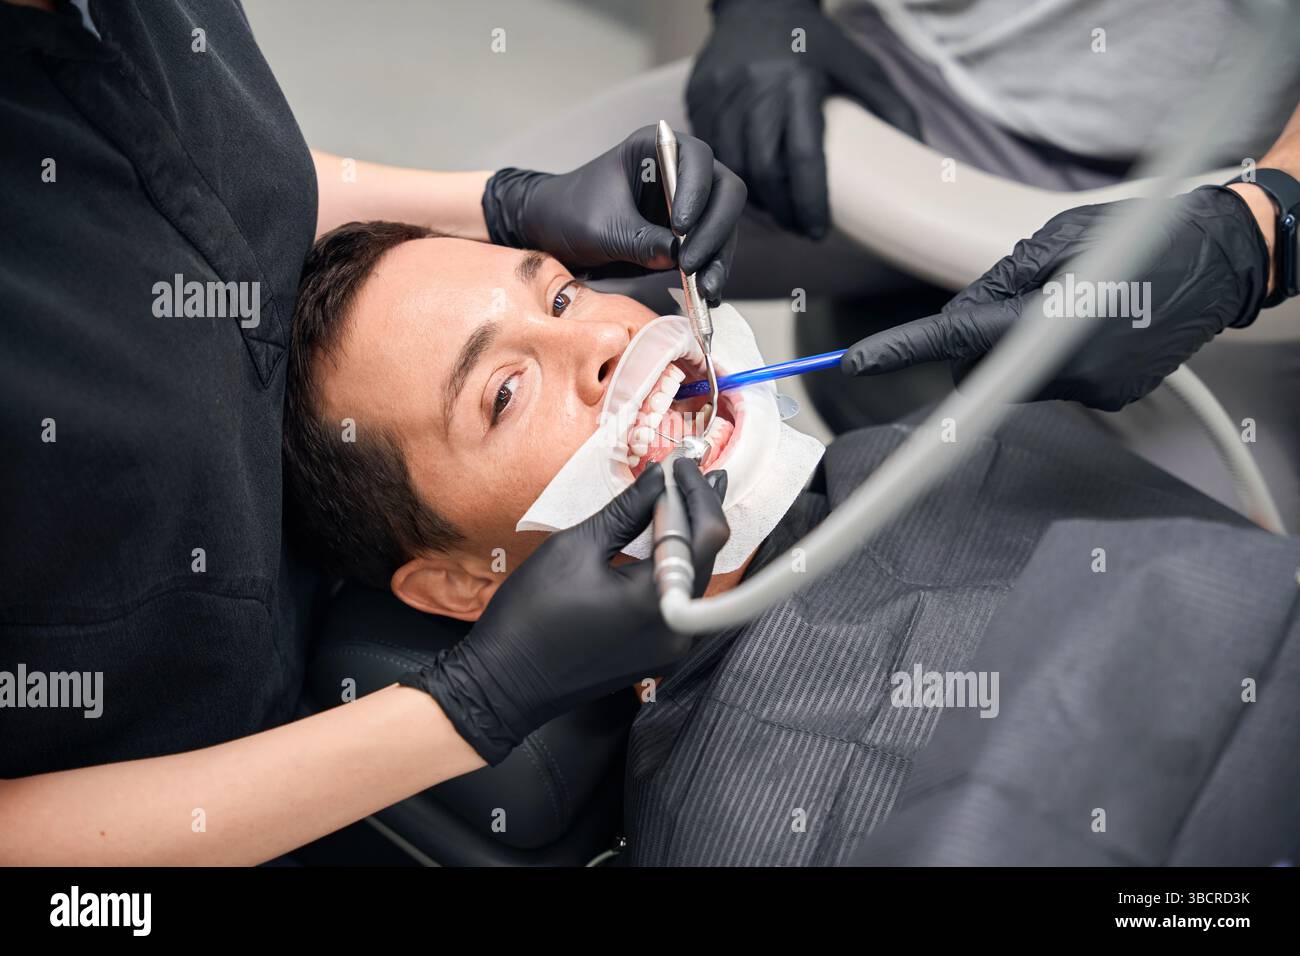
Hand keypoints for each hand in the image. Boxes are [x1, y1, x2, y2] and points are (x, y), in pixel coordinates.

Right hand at [401, 459, 729, 763]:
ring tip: (680, 497)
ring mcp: (670, 645)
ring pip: (693, 577)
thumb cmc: (531, 616)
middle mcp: (677, 628)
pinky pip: (676, 599)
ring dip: (685, 537)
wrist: (504, 683)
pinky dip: (671, 566)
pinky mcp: (657, 653)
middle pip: (705, 557)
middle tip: (692, 471)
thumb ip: (627, 511)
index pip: (704, 533)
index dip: (697, 490)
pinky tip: (661, 540)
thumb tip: (659, 477)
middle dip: (698, 510)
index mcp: (659, 600)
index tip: (682, 461)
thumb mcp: (576, 548)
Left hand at [481, 126, 745, 304]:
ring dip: (718, 258)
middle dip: (714, 231)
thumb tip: (678, 257)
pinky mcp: (689, 231)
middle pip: (724, 192)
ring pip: (723, 224)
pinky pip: (712, 248)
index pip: (696, 160)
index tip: (680, 228)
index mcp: (654, 148)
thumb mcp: (601, 230)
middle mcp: (680, 169)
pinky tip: (707, 294)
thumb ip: (639, 240)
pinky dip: (711, 270)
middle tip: (693, 266)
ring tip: (706, 291)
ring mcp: (688, 201)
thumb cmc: (568, 214)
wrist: (552, 231)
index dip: (696, 193)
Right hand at [687, 0, 917, 238]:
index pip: (802, 158)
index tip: (820, 231)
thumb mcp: (861, 66)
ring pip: (733, 168)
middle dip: (782, 211)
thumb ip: (893, 109)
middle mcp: (754, 89)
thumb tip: (923, 158)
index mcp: (797, 82)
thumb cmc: (817, 41)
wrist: (760, 2)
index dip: (811, 202)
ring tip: (778, 214)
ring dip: (755, 201)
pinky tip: (751, 188)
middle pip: (763, 172)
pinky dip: (730, 177)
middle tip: (800, 229)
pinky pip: (712, 153)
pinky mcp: (698, 99)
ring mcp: (720, 95)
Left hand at [841, 188, 1270, 410]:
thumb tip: (953, 321)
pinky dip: (1056, 362)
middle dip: (975, 347)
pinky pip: (1057, 386)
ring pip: (1017, 382)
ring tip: (1069, 309)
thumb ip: (998, 283)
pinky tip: (1095, 328)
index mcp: (1049, 319)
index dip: (900, 350)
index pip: (955, 340)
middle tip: (1014, 303)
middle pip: (980, 372)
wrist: (1224, 260)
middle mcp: (1069, 369)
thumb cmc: (1142, 236)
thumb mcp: (1059, 239)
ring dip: (1018, 353)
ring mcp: (1095, 392)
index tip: (856, 361)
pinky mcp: (1114, 400)